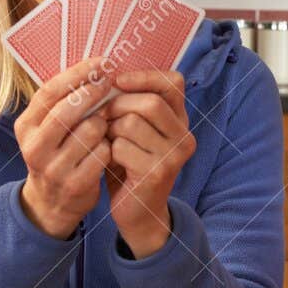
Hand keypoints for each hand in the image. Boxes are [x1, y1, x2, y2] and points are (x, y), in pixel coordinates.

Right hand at [14, 58, 114, 238]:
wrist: (51, 202)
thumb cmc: (56, 153)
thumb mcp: (47, 128)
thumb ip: (62, 102)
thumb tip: (94, 66)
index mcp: (26, 126)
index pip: (50, 92)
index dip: (77, 73)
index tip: (100, 62)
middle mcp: (35, 147)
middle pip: (69, 108)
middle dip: (93, 92)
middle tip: (109, 83)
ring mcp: (54, 168)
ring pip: (91, 129)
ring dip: (104, 123)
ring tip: (103, 126)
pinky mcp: (76, 184)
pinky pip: (103, 152)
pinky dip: (109, 146)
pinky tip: (107, 148)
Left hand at [102, 70, 194, 257]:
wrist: (137, 212)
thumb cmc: (130, 165)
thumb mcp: (135, 131)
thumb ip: (130, 104)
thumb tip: (106, 74)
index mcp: (180, 120)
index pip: (173, 82)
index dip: (144, 76)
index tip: (118, 80)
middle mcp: (184, 136)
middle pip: (150, 102)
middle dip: (118, 105)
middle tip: (103, 116)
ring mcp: (173, 156)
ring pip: (132, 123)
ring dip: (110, 129)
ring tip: (107, 141)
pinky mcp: (157, 174)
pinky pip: (121, 147)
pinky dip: (108, 151)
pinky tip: (109, 161)